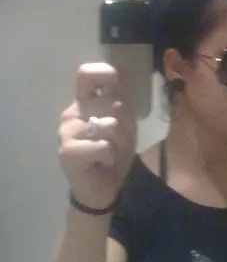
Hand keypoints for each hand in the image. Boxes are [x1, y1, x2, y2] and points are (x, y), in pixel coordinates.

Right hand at [58, 63, 136, 210]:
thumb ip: (121, 102)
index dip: (105, 72)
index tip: (116, 86)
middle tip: (118, 141)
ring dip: (120, 142)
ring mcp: (67, 131)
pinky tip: (102, 162)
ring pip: (110, 124)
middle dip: (126, 124)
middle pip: (114, 103)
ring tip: (110, 152)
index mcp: (84, 102)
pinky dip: (111, 156)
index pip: (87, 74)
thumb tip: (122, 75)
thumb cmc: (112, 153)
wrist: (102, 189)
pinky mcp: (67, 150)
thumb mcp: (124, 124)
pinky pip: (105, 145)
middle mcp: (72, 112)